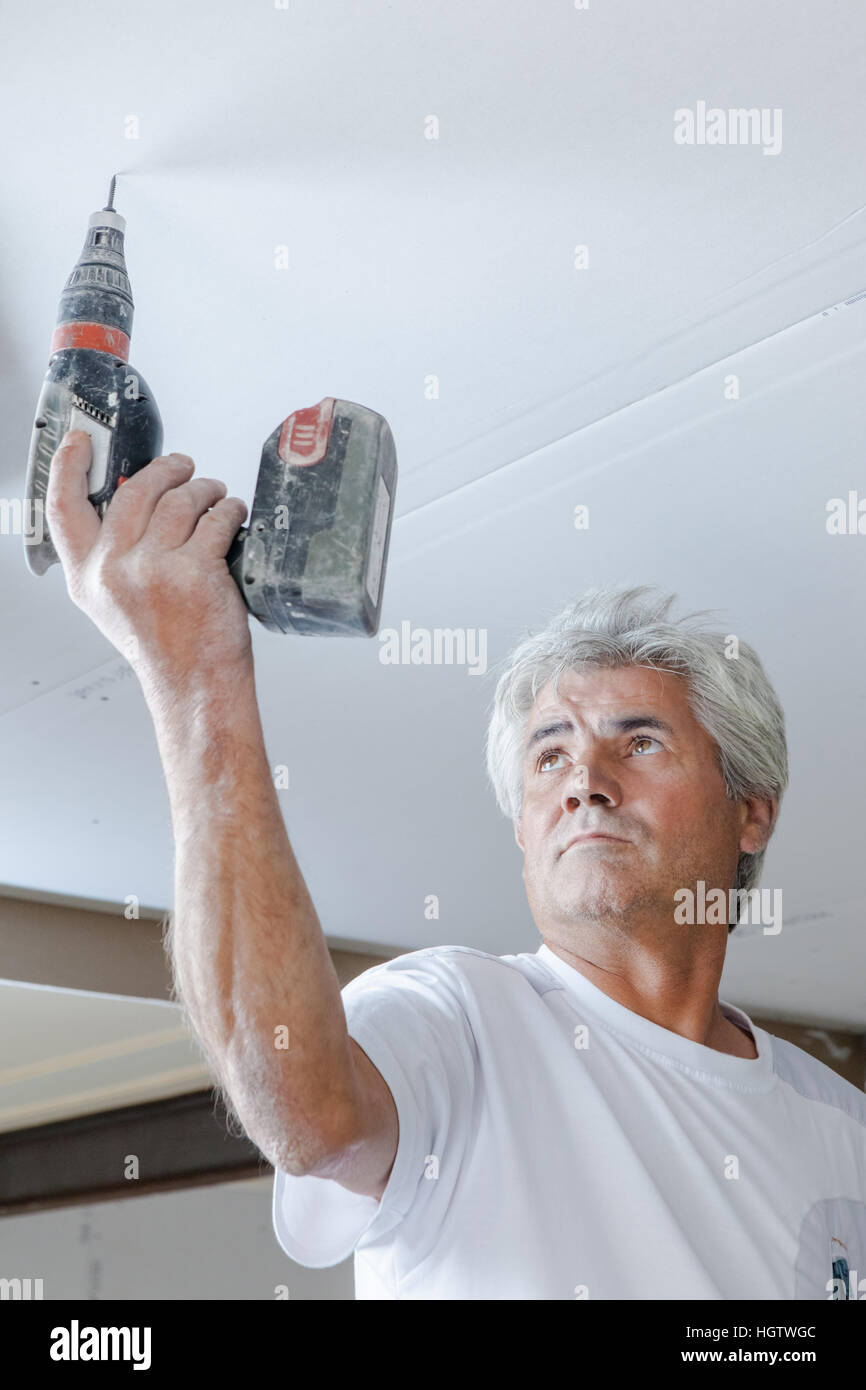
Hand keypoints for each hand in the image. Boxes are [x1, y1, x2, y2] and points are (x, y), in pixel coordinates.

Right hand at [46, 429, 252, 694]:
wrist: (195, 686)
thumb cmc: (163, 646)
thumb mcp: (113, 603)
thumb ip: (112, 555)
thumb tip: (137, 501)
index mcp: (85, 576)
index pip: (62, 506)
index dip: (68, 466)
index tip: (81, 441)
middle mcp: (114, 570)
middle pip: (136, 490)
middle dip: (167, 470)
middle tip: (184, 468)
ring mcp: (154, 569)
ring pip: (181, 500)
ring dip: (204, 489)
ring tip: (216, 495)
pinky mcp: (197, 572)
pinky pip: (216, 519)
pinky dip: (230, 511)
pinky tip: (233, 515)